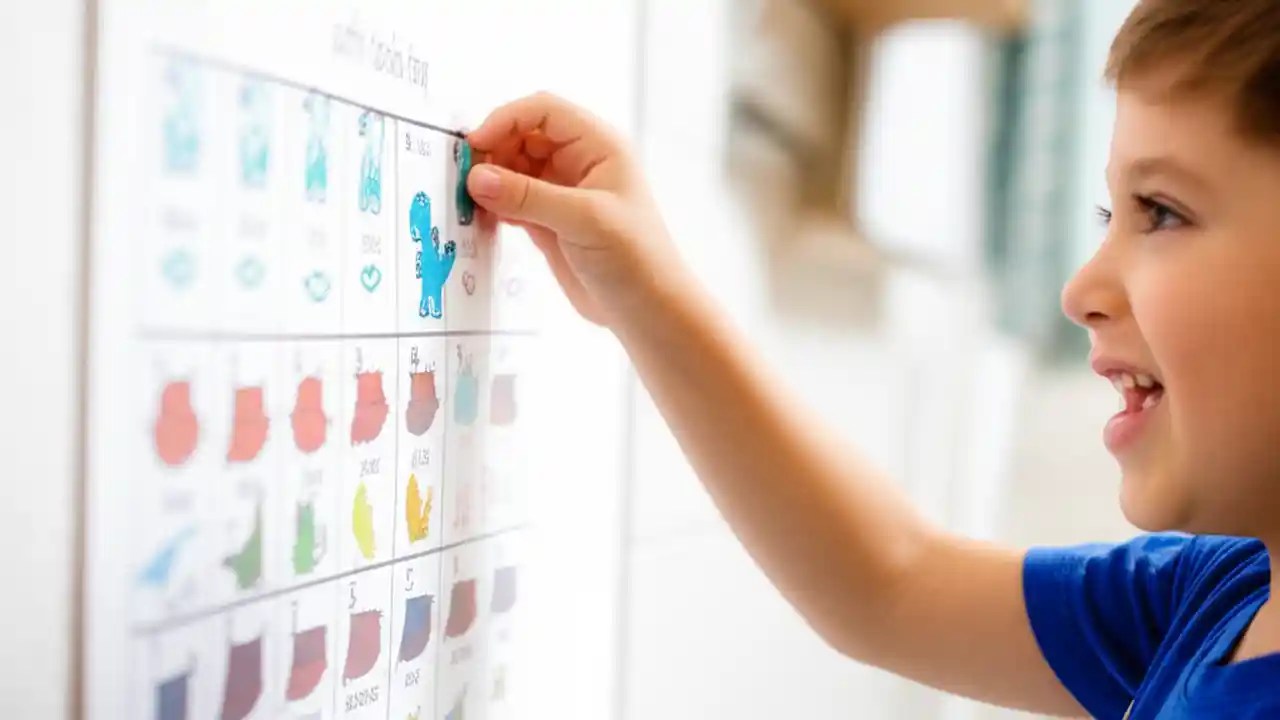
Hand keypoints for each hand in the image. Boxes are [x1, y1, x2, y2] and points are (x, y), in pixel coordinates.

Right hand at [466, 92, 676, 326]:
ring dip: (491, 180)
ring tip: (471, 201)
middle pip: (523, 137)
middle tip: (468, 179)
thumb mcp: (583, 220)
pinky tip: (483, 218)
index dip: (506, 120)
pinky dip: (495, 205)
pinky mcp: (550, 221)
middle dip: (494, 152)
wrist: (647, 311)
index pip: (544, 111)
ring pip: (514, 169)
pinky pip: (513, 200)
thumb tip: (478, 177)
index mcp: (599, 145)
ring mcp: (563, 192)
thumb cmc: (637, 259)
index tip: (476, 145)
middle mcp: (580, 162)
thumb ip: (528, 196)